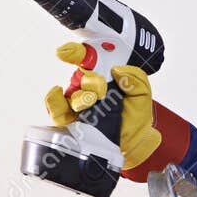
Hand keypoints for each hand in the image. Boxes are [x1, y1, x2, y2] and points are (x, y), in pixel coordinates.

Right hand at [44, 44, 161, 170]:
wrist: (132, 144)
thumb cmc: (135, 118)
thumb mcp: (142, 96)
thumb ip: (136, 80)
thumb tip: (118, 70)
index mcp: (103, 76)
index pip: (86, 59)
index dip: (76, 52)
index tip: (68, 52)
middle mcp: (87, 87)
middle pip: (78, 77)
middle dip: (88, 80)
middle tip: (101, 89)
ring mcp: (77, 103)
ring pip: (70, 94)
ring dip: (79, 97)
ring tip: (91, 102)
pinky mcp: (69, 120)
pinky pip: (56, 110)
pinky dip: (53, 102)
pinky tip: (58, 96)